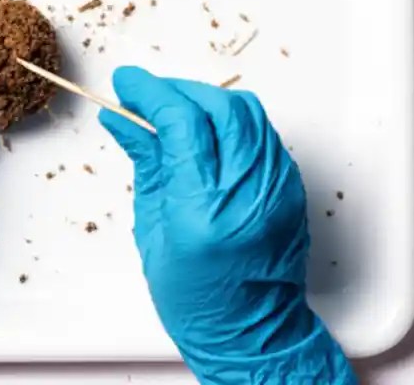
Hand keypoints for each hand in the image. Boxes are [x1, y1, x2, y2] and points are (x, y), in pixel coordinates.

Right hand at [100, 66, 354, 383]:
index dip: (150, 91)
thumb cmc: (196, 296)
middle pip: (220, 106)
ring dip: (205, 101)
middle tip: (147, 96)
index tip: (126, 82)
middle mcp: (249, 193)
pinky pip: (261, 133)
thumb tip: (123, 118)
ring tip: (174, 112)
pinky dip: (229, 122)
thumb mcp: (152, 228)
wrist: (251, 330)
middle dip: (177, 90)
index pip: (182, 121)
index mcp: (205, 209)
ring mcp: (277, 187)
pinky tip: (205, 134)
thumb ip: (145, 162)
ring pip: (246, 112)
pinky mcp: (290, 186)